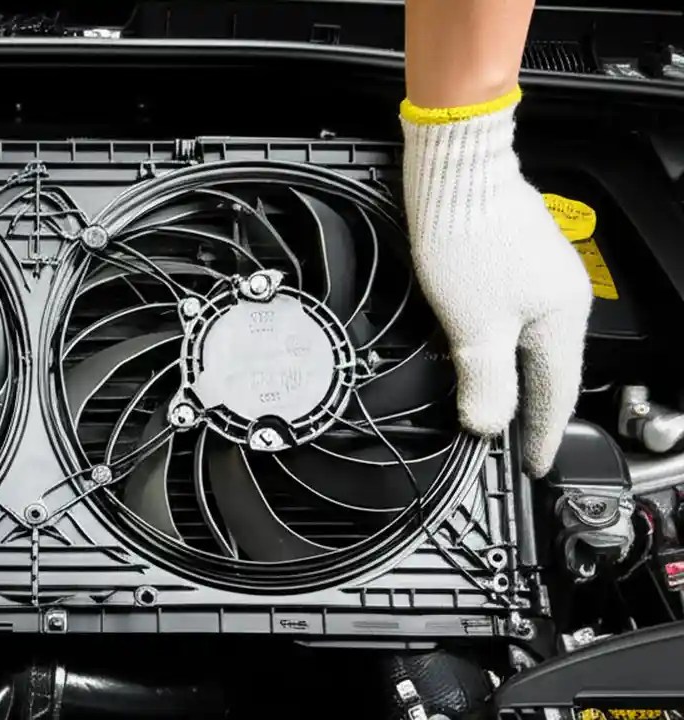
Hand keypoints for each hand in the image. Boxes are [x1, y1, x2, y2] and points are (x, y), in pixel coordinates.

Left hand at [400, 91, 592, 477]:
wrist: (456, 168)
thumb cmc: (467, 239)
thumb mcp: (473, 327)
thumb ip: (485, 382)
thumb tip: (489, 426)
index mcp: (561, 318)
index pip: (555, 394)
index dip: (543, 435)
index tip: (535, 466)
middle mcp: (561, 296)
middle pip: (546, 368)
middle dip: (530, 409)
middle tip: (516, 445)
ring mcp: (540, 273)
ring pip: (528, 341)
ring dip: (511, 376)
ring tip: (495, 407)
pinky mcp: (514, 256)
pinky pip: (512, 316)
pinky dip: (498, 343)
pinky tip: (479, 351)